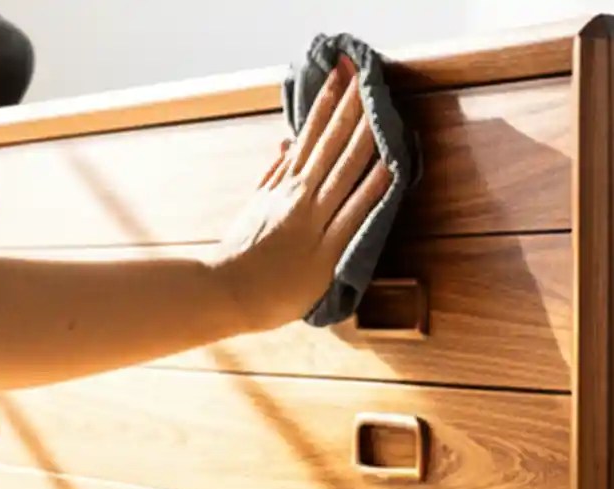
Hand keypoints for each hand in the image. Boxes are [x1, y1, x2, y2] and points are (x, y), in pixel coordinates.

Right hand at [213, 57, 391, 331]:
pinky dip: (371, 189)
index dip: (327, 100)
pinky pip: (353, 214)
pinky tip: (389, 166)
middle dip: (350, 104)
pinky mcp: (325, 250)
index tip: (341, 72)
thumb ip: (273, 174)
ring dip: (365, 134)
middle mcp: (299, 194)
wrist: (225, 292)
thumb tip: (286, 143)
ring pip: (344, 168)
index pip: (309, 132)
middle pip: (330, 140)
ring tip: (380, 104)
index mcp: (284, 183)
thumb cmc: (242, 254)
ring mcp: (312, 220)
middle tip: (365, 71)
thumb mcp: (255, 206)